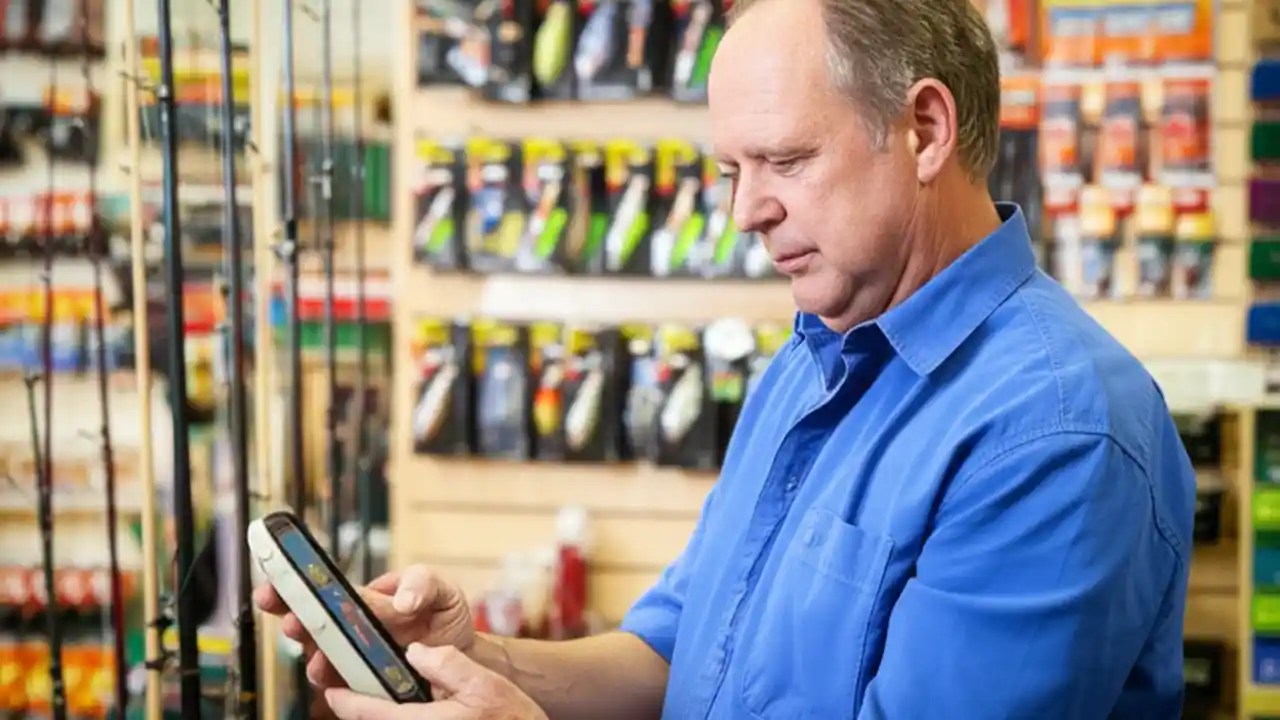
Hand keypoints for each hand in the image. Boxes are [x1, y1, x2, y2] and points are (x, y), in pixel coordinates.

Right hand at [253, 564, 475, 690]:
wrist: (462, 658)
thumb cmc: (445, 617)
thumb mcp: (440, 589)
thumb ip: (421, 582)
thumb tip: (401, 601)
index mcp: (361, 598)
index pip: (320, 588)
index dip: (292, 585)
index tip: (274, 585)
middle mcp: (349, 627)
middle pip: (309, 622)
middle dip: (293, 620)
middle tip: (293, 620)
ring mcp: (353, 656)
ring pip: (319, 654)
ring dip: (313, 654)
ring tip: (319, 654)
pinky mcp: (361, 684)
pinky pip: (338, 684)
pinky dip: (331, 681)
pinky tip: (333, 677)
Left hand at [326, 643, 548, 719]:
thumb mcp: (484, 684)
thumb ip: (447, 664)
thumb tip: (415, 650)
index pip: (368, 713)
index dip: (344, 701)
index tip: (332, 690)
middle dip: (360, 709)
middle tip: (350, 691)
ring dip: (379, 715)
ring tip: (375, 700)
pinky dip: (396, 719)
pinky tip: (408, 709)